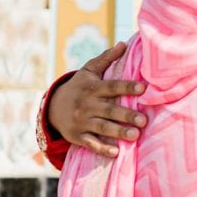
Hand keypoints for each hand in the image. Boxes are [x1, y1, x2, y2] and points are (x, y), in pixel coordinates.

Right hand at [46, 42, 146, 157]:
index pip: (112, 86)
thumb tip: (124, 44)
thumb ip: (106, 59)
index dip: (127, 87)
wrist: (51, 107)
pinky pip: (90, 143)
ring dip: (118, 132)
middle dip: (126, 115)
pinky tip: (116, 152)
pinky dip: (102, 148)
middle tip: (144, 120)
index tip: (144, 88)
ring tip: (135, 135)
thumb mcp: (88, 71)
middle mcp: (87, 105)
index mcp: (92, 88)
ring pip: (101, 127)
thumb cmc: (79, 86)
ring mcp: (81, 121)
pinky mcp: (77, 136)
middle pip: (109, 110)